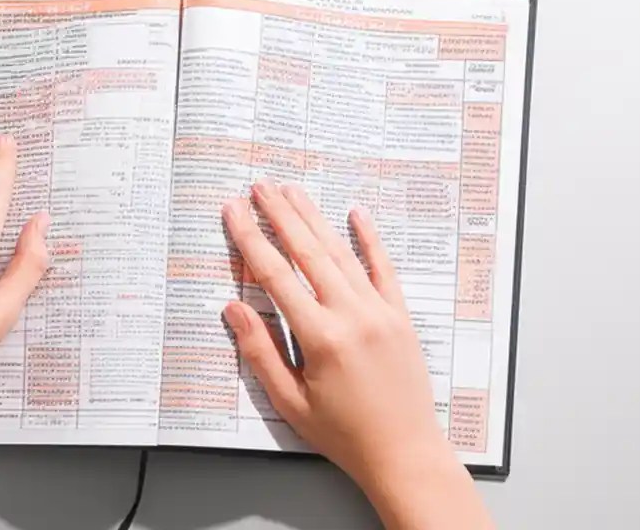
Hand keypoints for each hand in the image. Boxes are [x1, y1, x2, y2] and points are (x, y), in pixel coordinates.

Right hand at [220, 180, 448, 487]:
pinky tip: (357, 213)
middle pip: (308, 252)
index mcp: (320, 338)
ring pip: (341, 254)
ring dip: (314, 218)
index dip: (250, 240)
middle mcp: (352, 316)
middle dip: (279, 215)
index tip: (233, 213)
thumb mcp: (290, 401)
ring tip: (292, 191)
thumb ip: (260, 352)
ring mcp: (380, 312)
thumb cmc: (344, 434)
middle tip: (259, 186)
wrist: (405, 453)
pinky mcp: (401, 316)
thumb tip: (234, 309)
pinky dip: (370, 239)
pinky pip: (384, 269)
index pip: (276, 276)